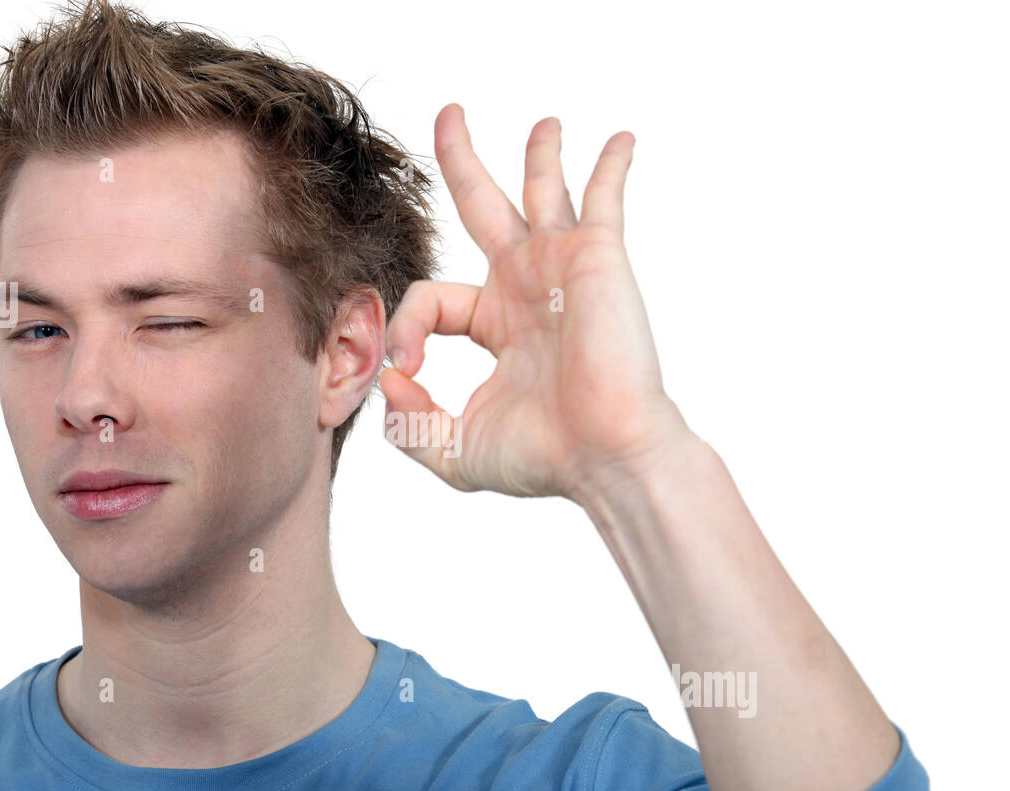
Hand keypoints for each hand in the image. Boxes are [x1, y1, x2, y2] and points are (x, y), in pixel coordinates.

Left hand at [379, 104, 690, 499]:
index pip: (434, 298)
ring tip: (544, 122)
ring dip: (542, 152)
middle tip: (450, 114)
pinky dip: (611, 166)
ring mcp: (562, 268)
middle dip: (461, 160)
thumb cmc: (544, 457)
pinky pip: (604, 196)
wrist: (605, 457)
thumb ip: (409, 423)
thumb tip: (387, 379)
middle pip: (484, 206)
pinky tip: (622, 139)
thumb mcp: (454, 449)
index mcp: (496, 324)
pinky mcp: (597, 257)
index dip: (406, 326)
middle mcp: (527, 288)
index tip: (406, 368)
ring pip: (544, 189)